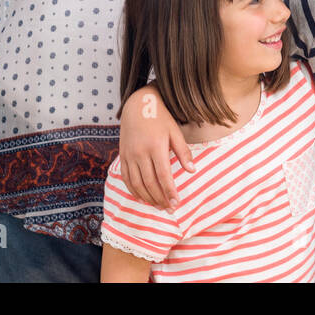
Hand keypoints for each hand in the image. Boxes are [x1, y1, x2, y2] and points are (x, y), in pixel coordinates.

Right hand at [118, 85, 193, 209]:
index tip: (176, 203)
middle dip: (160, 199)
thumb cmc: (160, 118)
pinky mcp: (122, 156)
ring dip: (147, 198)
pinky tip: (142, 198)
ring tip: (158, 206)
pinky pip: (126, 178)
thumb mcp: (175, 131)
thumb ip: (183, 152)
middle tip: (169, 209)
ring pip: (137, 183)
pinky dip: (133, 190)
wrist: (137, 105)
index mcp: (156, 146)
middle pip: (149, 183)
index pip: (163, 175)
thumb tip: (192, 171)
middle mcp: (140, 153)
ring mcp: (129, 155)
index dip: (169, 191)